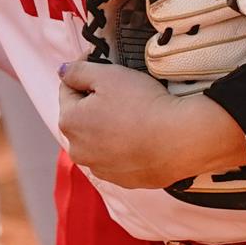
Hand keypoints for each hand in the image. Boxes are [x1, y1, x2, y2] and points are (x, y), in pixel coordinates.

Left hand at [58, 61, 245, 189]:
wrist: (182, 140)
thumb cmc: (143, 104)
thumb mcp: (107, 75)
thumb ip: (77, 71)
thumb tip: (63, 72)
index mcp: (69, 123)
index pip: (68, 90)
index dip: (84, 74)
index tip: (100, 64)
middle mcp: (79, 151)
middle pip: (81, 117)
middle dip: (94, 102)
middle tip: (120, 91)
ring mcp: (101, 169)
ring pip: (99, 139)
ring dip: (108, 126)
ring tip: (133, 114)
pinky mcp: (124, 180)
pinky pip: (118, 156)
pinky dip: (124, 145)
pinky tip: (141, 135)